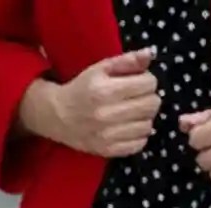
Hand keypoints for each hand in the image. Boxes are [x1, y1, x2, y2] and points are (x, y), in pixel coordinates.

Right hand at [26, 46, 161, 157]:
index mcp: (105, 90)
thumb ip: (127, 61)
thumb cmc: (82, 89)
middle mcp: (107, 114)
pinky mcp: (109, 150)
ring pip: (148, 125)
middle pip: (152, 105)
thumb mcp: (101, 69)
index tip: (139, 81)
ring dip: (144, 117)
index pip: (148, 84)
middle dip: (149, 98)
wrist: (57, 116)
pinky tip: (128, 127)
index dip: (147, 80)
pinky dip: (138, 135)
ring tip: (132, 112)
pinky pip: (140, 143)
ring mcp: (108, 135)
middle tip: (138, 97)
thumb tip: (151, 53)